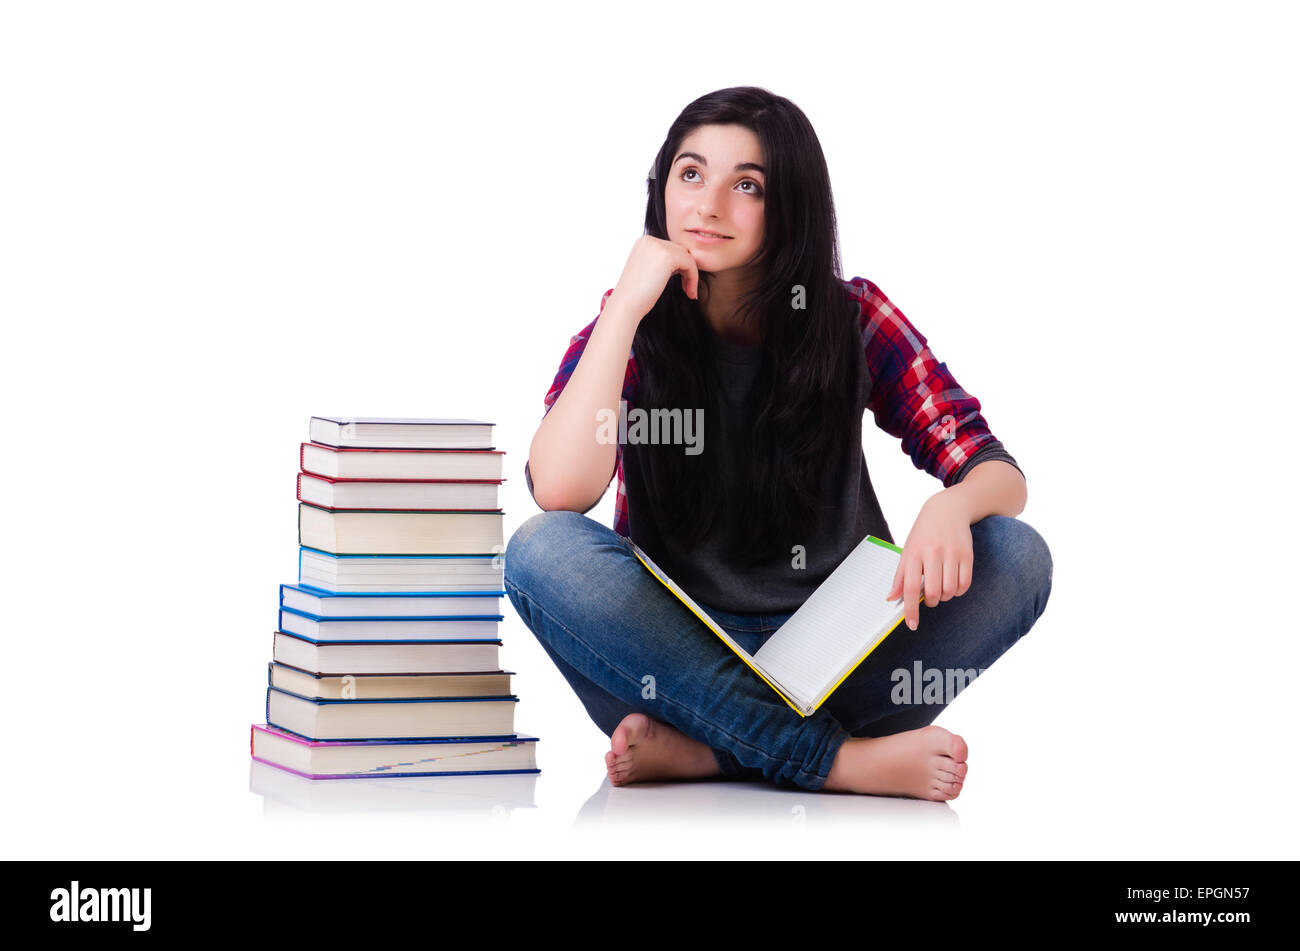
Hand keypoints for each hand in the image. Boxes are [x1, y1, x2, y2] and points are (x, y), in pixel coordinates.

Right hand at [607, 235, 700, 321]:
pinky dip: (693, 278)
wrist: (625, 305)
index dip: (679, 267)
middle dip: (687, 270)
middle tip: (688, 289)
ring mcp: (658, 246)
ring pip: (687, 257)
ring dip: (691, 275)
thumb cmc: (637, 295)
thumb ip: (663, 262)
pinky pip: (690, 264)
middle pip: (680, 251)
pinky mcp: (668, 256)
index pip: (671, 249)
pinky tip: (689, 292)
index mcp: (644, 242)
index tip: (682, 284)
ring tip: (689, 292)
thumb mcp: (649, 271)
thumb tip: (684, 261)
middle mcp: (650, 240)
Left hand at [885, 490, 974, 630]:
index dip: (911, 609)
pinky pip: (965, 584)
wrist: (947, 509)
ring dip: (945, 596)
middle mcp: (932, 552)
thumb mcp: (907, 551)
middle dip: (932, 602)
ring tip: (941, 588)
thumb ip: (900, 576)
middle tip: (930, 598)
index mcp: (913, 553)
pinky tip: (953, 585)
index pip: (910, 587)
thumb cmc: (923, 534)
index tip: (912, 625)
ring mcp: (951, 553)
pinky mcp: (967, 554)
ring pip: (950, 590)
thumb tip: (891, 598)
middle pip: (934, 592)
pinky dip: (959, 591)